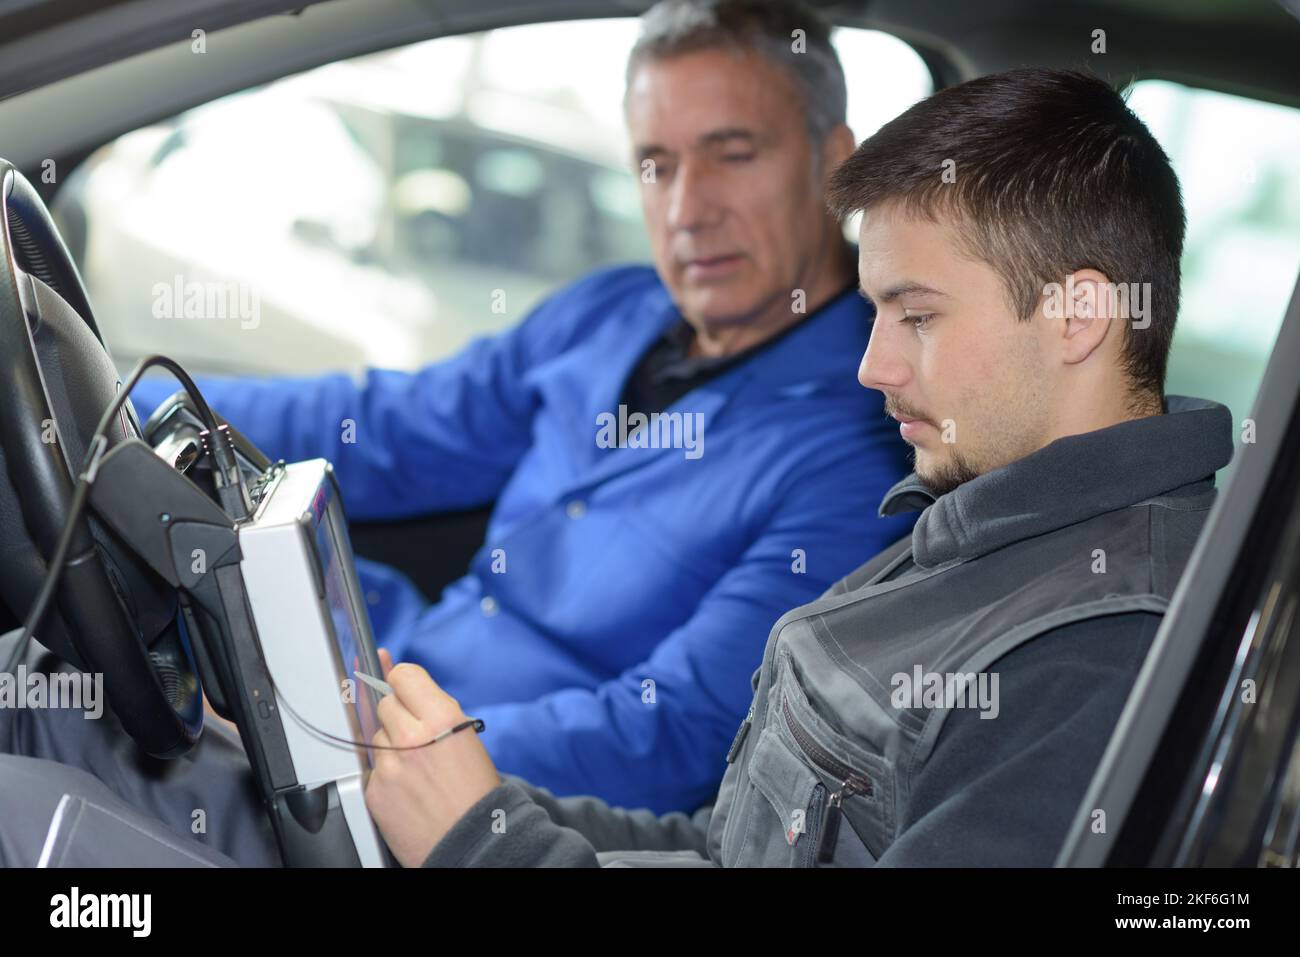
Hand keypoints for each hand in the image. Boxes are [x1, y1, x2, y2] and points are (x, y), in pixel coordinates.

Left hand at [364, 649, 500, 866]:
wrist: (474, 842)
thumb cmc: (475, 789)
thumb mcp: (465, 734)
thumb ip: (430, 704)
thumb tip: (392, 669)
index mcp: (441, 717)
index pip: (403, 676)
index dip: (405, 684)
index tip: (406, 691)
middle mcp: (411, 736)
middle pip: (385, 704)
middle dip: (399, 716)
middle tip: (420, 739)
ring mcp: (389, 765)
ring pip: (376, 736)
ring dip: (390, 746)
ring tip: (418, 769)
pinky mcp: (375, 791)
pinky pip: (371, 768)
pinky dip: (385, 774)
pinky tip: (407, 788)